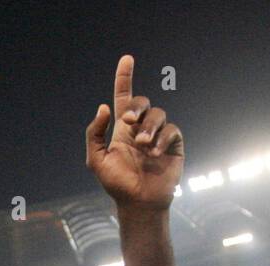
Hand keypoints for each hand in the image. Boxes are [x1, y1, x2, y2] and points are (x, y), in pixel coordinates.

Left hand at [86, 56, 183, 210]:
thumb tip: (104, 107)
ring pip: (158, 114)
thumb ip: (95, 133)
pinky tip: (154, 154)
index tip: (126, 59)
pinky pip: (172, 130)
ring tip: (142, 146)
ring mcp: (158, 135)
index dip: (124, 78)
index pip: (123, 98)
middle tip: (128, 121)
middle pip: (142, 102)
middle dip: (136, 107)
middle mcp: (140, 129)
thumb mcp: (97, 159)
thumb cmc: (117, 183)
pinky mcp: (174, 144)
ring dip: (149, 128)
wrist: (138, 202)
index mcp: (122, 129)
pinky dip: (162, 139)